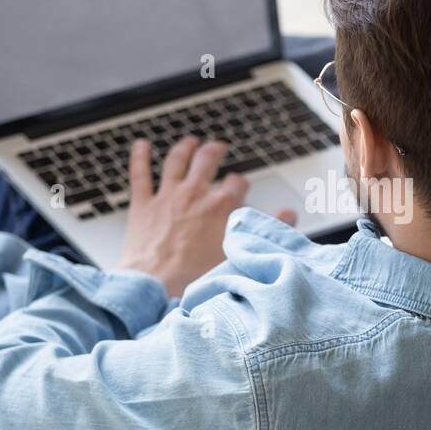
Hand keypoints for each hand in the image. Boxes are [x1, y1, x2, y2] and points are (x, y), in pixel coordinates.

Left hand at [117, 137, 293, 296]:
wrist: (157, 286)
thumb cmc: (196, 277)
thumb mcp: (242, 251)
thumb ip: (267, 229)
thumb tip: (290, 215)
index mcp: (220, 206)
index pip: (236, 183)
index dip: (240, 182)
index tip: (240, 186)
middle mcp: (194, 194)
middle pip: (206, 159)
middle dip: (215, 150)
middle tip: (218, 148)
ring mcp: (167, 197)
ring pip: (176, 161)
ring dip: (184, 148)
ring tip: (189, 143)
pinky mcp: (142, 206)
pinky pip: (140, 174)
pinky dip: (140, 157)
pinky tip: (141, 145)